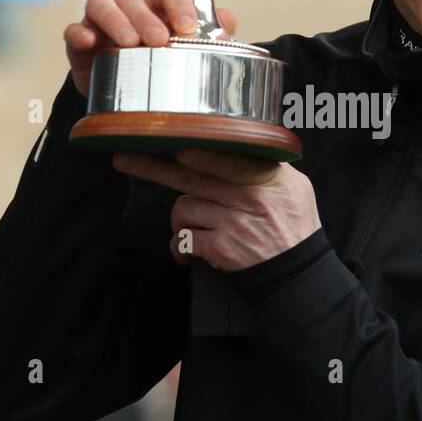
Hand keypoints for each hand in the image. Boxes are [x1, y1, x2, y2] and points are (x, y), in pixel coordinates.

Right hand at [63, 0, 237, 98]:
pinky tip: (90, 43)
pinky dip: (80, 33)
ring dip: (117, 21)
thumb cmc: (163, 65)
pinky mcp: (80, 41)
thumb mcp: (190, 52)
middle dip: (148, 18)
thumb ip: (211, 34)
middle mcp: (130, 7)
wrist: (128, 97)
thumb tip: (227, 18)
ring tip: (130, 43)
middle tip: (160, 41)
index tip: (188, 26)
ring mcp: (101, 22)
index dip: (178, 1)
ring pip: (103, 5)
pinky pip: (74, 30)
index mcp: (159, 5)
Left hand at [111, 147, 321, 270]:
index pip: (224, 159)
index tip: (175, 148)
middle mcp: (245, 198)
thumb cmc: (295, 226)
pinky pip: (183, 240)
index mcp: (263, 178)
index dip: (197, 154)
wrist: (297, 273)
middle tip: (123, 159)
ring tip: (192, 228)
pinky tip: (188, 253)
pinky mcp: (219, 249)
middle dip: (151, 168)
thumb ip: (269, 165)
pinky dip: (180, 247)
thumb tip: (243, 147)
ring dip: (180, 220)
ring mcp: (231, 224)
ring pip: (182, 210)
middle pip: (189, 178)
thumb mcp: (295, 186)